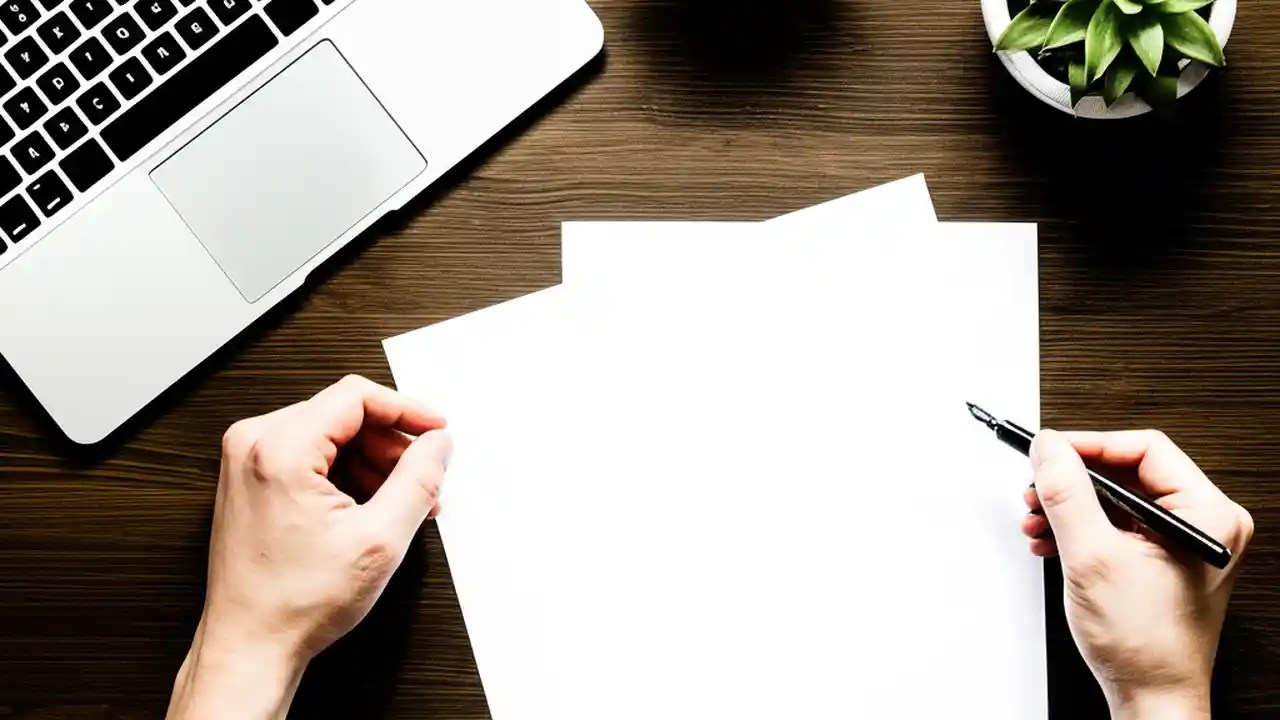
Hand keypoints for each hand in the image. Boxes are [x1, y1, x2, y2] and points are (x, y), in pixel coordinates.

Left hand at [167, 376, 452, 719]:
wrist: (250, 647)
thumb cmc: (295, 604)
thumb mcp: (379, 539)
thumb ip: (418, 480)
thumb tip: (438, 444)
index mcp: (277, 449)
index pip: (355, 397)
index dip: (406, 410)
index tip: (436, 429)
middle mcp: (253, 445)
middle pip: (344, 416)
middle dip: (392, 446)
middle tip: (425, 479)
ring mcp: (247, 462)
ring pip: (330, 437)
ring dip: (374, 463)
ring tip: (403, 503)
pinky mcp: (251, 481)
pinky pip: (311, 456)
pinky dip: (348, 476)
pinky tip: (373, 508)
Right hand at [1023, 430, 1252, 719]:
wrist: (1151, 697)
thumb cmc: (1144, 645)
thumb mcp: (1092, 557)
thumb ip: (1067, 494)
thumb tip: (1049, 447)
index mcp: (1208, 514)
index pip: (1144, 449)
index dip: (1089, 445)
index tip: (1050, 451)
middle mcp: (1203, 524)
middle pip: (1127, 472)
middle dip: (1073, 481)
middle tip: (1038, 488)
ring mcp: (1183, 542)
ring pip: (1117, 499)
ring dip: (1070, 506)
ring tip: (1038, 519)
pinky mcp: (1163, 559)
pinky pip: (1117, 524)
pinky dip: (1081, 528)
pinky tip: (1052, 539)